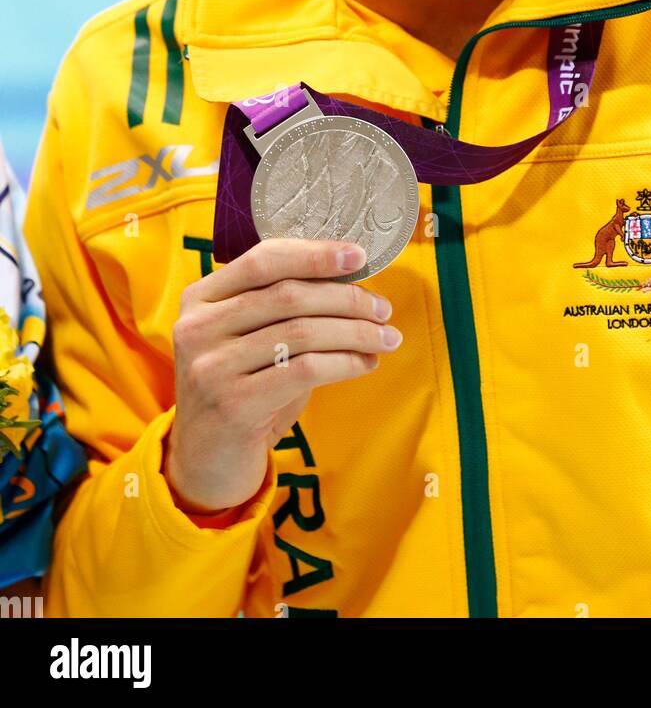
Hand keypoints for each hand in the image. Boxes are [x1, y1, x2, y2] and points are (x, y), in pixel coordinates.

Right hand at [164, 238, 400, 512]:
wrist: (206, 462)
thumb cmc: (242, 389)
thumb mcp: (248, 339)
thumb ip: (281, 307)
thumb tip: (351, 279)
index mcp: (200, 297)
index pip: (264, 259)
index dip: (315, 254)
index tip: (359, 256)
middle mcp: (198, 327)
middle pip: (289, 296)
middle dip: (346, 299)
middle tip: (383, 309)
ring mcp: (211, 367)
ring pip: (302, 332)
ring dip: (355, 332)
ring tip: (386, 338)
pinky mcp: (234, 405)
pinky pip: (305, 370)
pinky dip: (345, 363)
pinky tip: (366, 364)